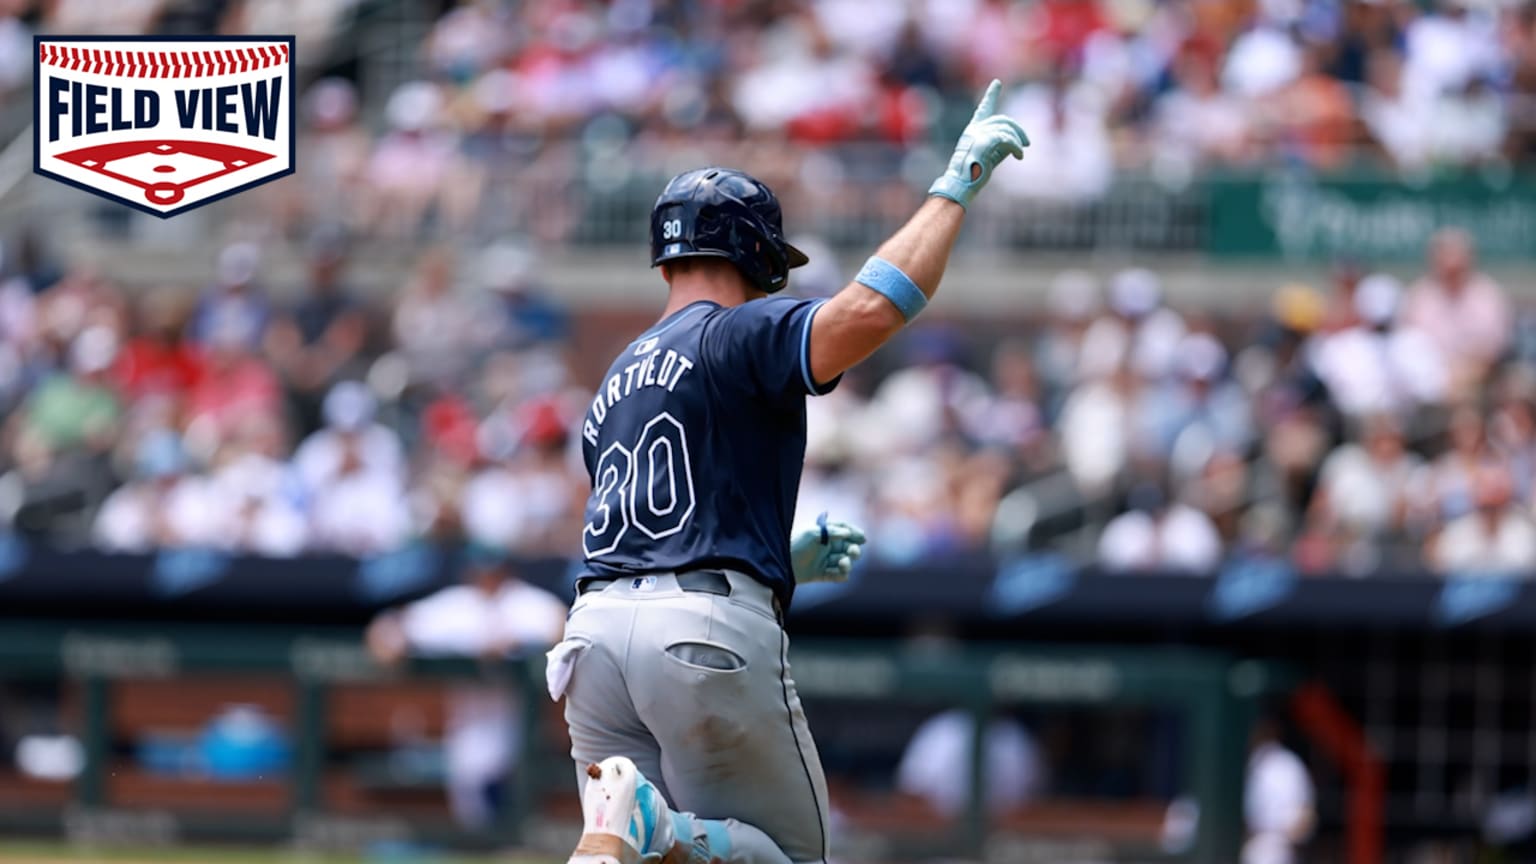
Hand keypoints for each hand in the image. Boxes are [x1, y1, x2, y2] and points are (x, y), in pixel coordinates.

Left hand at [790, 512, 865, 583]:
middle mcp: (825, 547)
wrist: (779, 563)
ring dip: (847, 563)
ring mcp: (823, 561)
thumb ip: (831, 532)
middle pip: (847, 547)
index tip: (862, 537)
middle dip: (854, 550)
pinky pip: (836, 576)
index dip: (854, 533)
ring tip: (843, 564)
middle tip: (853, 552)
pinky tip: (842, 574)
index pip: (843, 530)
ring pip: (844, 562)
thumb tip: (848, 533)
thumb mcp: (812, 533)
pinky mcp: (820, 575)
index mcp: (823, 533)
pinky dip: (841, 576)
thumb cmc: (794, 544)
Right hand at [928, 79, 1028, 209]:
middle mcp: (974, 129)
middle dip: (1018, 130)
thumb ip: (1001, 143)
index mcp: (973, 130)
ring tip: (1020, 153)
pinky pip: (1006, 139)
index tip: (997, 83)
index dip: (991, 95)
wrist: (961, 184)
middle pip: (1003, 120)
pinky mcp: (983, 142)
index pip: (984, 108)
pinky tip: (1019, 156)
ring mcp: (977, 135)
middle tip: (1027, 143)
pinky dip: (1016, 147)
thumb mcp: (991, 154)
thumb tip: (1016, 139)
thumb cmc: (974, 173)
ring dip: (1017, 142)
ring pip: (1006, 130)